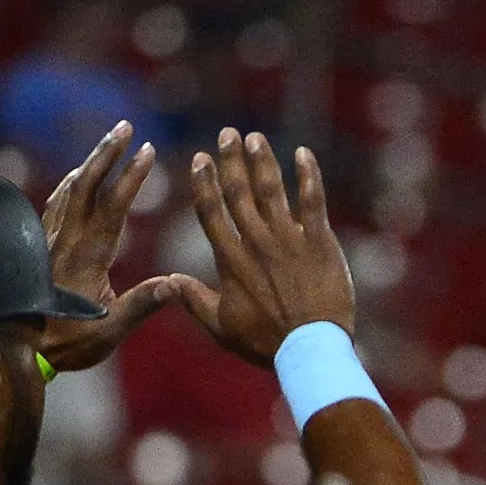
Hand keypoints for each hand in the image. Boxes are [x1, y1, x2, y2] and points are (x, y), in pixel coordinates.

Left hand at [39, 122, 173, 373]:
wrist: (17, 350)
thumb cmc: (67, 344)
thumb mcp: (110, 333)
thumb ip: (141, 305)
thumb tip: (174, 284)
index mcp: (88, 258)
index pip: (112, 207)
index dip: (130, 177)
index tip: (147, 151)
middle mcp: (66, 241)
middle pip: (86, 184)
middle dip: (107, 152)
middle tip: (126, 126)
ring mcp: (49, 240)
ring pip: (68, 189)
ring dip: (90, 162)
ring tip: (109, 143)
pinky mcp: (39, 246)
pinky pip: (54, 203)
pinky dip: (70, 182)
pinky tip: (75, 178)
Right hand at [167, 128, 354, 366]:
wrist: (310, 350)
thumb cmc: (265, 343)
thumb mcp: (221, 327)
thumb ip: (194, 300)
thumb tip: (166, 282)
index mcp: (231, 261)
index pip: (211, 212)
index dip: (205, 183)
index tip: (201, 159)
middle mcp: (257, 243)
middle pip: (239, 192)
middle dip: (231, 160)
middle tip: (227, 133)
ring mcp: (289, 240)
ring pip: (272, 190)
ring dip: (262, 160)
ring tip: (255, 138)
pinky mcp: (319, 242)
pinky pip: (313, 201)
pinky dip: (308, 175)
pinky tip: (303, 154)